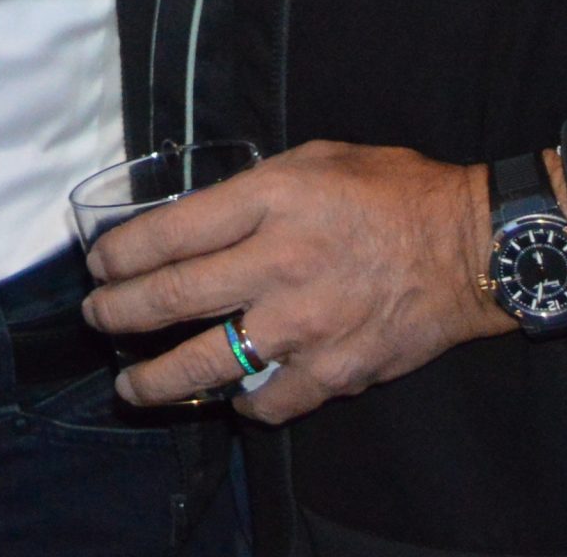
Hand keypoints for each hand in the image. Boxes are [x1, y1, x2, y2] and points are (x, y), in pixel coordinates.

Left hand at [83, 141, 511, 423]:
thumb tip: (195, 215)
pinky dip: (244, 405)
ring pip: (210, 361)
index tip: (99, 265)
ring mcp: (307, 324)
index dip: (121, 253)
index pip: (169, 233)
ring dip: (160, 378)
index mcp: (268, 202)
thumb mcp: (309, 161)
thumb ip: (249, 190)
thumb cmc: (390, 190)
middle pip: (174, 297)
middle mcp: (278, 264)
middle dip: (120, 312)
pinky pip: (272, 400)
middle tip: (96, 319)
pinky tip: (227, 401)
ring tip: (132, 386)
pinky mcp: (338, 370)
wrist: (471, 246)